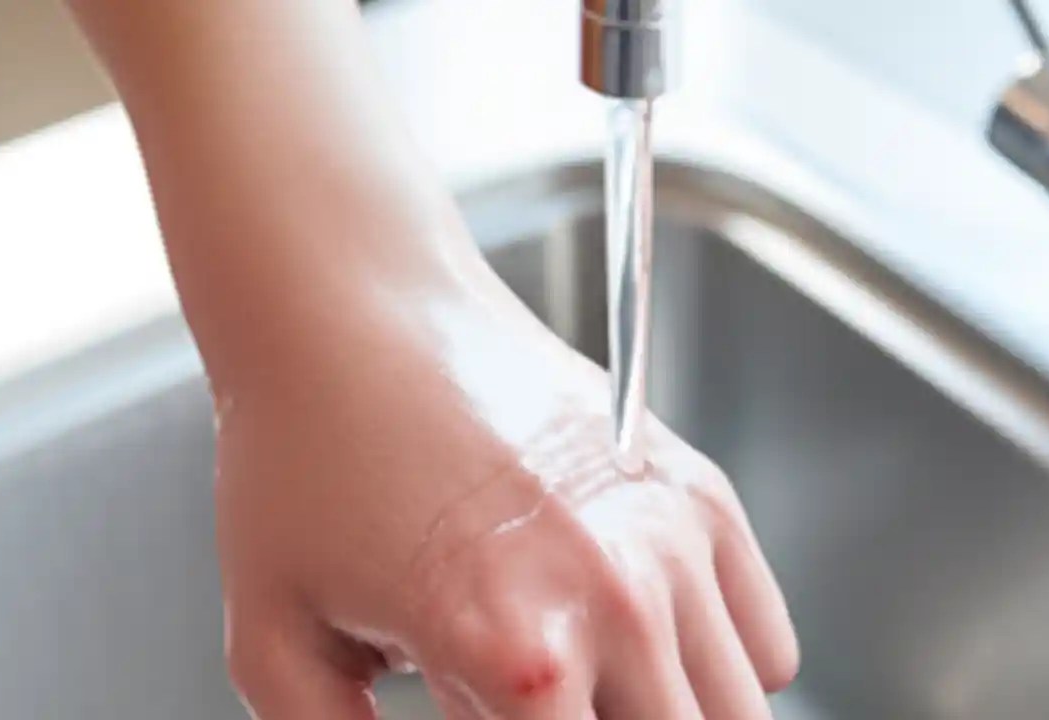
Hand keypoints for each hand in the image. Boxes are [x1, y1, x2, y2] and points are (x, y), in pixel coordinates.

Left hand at [214, 276, 798, 718]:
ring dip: (673, 716)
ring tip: (591, 689)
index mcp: (519, 658)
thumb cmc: (308, 457)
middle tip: (552, 714)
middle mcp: (620, 599)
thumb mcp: (278, 643)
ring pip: (741, 715)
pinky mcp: (701, 493)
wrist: (357, 315)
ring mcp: (674, 538)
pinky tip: (641, 644)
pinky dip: (722, 668)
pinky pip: (769, 645)